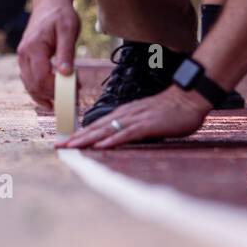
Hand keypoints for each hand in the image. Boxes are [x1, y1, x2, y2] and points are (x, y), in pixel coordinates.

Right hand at [18, 1, 79, 109]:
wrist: (49, 3)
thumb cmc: (60, 15)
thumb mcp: (69, 29)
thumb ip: (66, 52)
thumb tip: (66, 74)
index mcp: (33, 47)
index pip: (41, 77)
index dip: (56, 89)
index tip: (74, 93)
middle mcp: (23, 54)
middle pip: (33, 84)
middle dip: (51, 96)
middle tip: (71, 101)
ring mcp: (22, 57)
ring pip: (29, 85)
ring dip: (43, 96)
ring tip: (61, 104)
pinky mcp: (25, 59)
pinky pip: (29, 79)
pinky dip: (39, 90)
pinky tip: (51, 96)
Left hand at [64, 85, 207, 149]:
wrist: (189, 99)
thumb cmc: (171, 111)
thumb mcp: (146, 120)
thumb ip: (133, 128)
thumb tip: (121, 139)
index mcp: (124, 114)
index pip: (96, 125)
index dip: (79, 134)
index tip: (64, 142)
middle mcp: (125, 115)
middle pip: (95, 127)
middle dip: (75, 137)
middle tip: (57, 146)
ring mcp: (135, 119)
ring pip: (106, 130)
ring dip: (87, 139)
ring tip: (71, 146)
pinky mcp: (147, 125)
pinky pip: (126, 133)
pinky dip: (112, 140)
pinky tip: (101, 146)